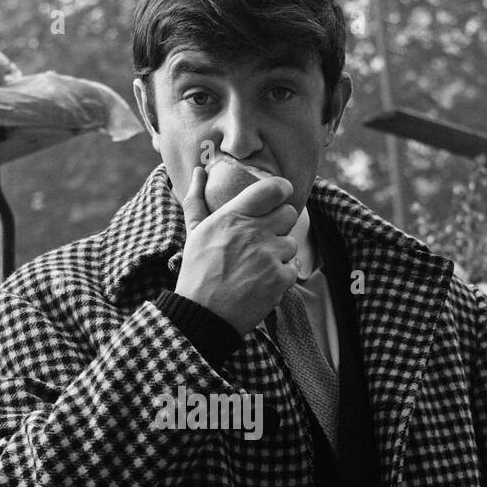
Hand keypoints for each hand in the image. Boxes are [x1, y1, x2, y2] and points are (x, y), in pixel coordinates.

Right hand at [174, 165, 300, 336]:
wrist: (203, 315)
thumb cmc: (197, 272)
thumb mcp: (194, 232)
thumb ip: (198, 199)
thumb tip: (200, 172)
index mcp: (233, 216)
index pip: (273, 188)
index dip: (282, 190)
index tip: (280, 197)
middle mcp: (253, 231)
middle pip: (289, 214)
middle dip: (280, 225)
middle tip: (264, 240)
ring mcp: (269, 255)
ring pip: (291, 243)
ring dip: (280, 254)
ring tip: (258, 267)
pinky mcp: (279, 278)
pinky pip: (293, 268)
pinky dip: (281, 277)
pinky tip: (262, 283)